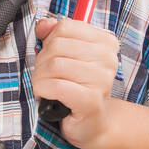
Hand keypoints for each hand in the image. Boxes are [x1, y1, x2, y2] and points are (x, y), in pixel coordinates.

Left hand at [33, 16, 119, 147]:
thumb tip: (43, 25)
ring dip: (40, 78)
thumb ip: (55, 36)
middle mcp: (108, 58)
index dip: (50, 42)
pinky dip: (43, 90)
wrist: (94, 124)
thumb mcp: (67, 56)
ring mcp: (101, 79)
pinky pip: (55, 86)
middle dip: (42, 62)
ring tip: (48, 87)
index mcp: (105, 42)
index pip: (65, 27)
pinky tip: (48, 96)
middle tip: (47, 76)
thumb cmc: (79, 89)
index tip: (53, 57)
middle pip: (57, 45)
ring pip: (54, 65)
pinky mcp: (90, 99)